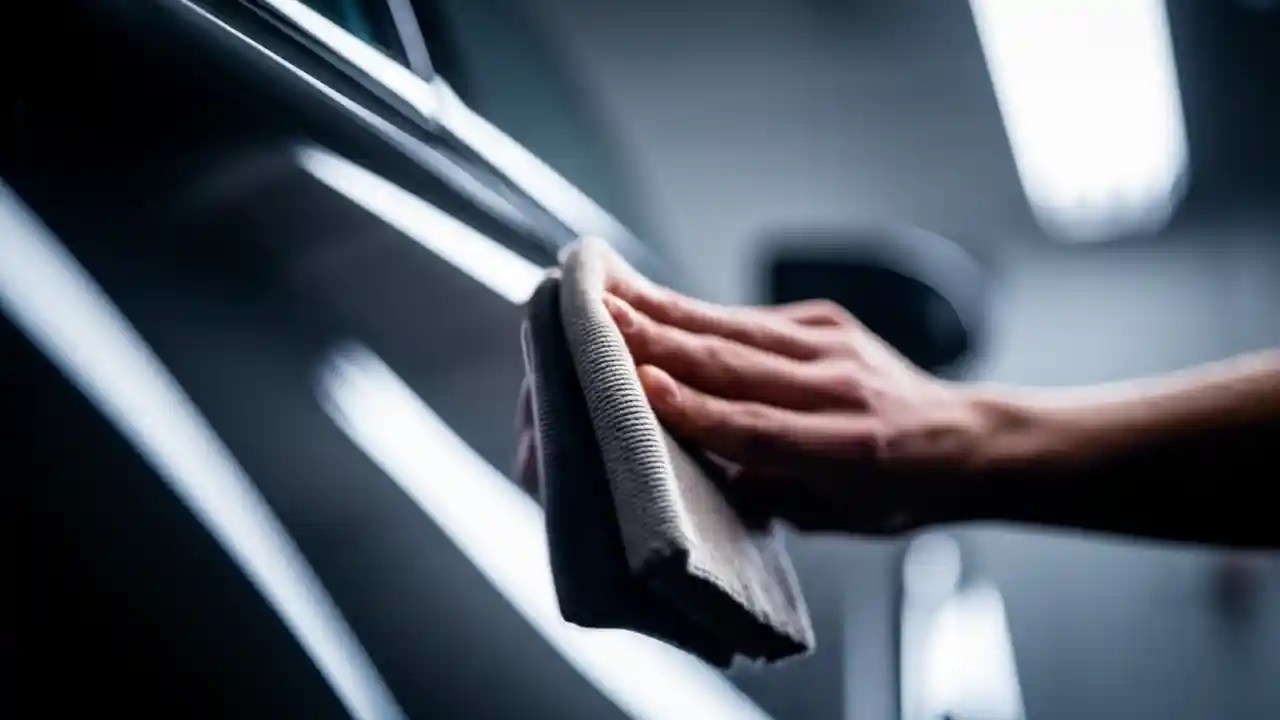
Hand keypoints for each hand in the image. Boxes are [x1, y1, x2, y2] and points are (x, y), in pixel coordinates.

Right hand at [604, 275, 994, 532]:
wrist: (961, 440)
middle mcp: (841, 389)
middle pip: (738, 365)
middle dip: (662, 342)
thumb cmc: (893, 492)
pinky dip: (697, 312)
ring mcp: (835, 347)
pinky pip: (750, 319)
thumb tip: (692, 456)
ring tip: (610, 296)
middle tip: (601, 320)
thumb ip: (767, 487)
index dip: (697, 409)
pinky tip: (652, 299)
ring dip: (666, 313)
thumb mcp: (835, 514)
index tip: (642, 386)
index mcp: (848, 448)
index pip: (757, 428)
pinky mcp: (826, 321)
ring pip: (736, 330)